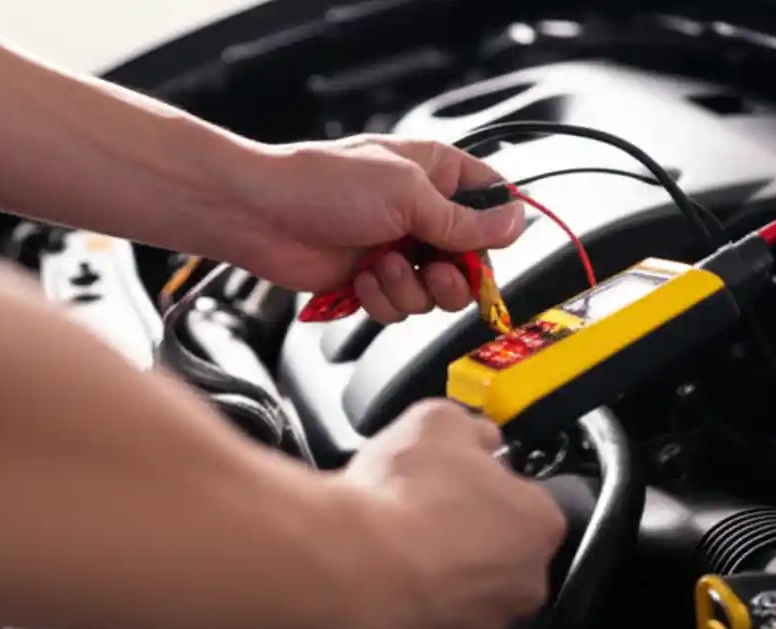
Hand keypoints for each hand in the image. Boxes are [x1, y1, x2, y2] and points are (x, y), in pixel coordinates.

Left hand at [226, 135, 525, 322]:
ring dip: (411, 289)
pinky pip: (401, 307)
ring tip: (383, 267)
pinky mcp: (373, 281)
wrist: (260, 215)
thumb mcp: (407, 194)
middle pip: (471, 259)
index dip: (498, 228)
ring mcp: (397, 249)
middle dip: (454, 275)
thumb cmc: (323, 185)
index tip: (491, 247)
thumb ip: (463, 219)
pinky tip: (361, 279)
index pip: (490, 201)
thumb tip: (514, 222)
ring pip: (436, 292)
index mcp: (436, 174)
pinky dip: (383, 299)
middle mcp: (420, 212)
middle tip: (434, 271)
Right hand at [332, 400, 565, 628]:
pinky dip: (413, 606)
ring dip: (442, 572)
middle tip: (426, 510)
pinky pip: (432, 626)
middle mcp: (522, 584)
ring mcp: (482, 627)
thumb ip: (469, 427)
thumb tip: (473, 433)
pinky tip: (384, 579)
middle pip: (504, 552)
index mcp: (538, 524)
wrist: (343, 567)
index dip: (489, 485)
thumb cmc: (396, 501)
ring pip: (469, 593)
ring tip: (398, 544)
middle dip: (470, 533)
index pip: (528, 500)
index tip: (461, 478)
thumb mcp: (436, 422)